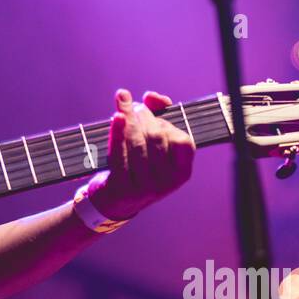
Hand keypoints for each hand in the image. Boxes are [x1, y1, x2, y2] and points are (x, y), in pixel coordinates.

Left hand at [89, 88, 194, 219]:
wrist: (115, 201)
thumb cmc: (138, 164)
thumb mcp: (154, 145)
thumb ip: (159, 115)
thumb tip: (152, 97)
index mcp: (182, 173)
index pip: (183, 141)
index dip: (167, 122)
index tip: (151, 112)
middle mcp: (166, 183)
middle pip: (156, 137)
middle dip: (143, 116)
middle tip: (132, 106)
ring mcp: (144, 188)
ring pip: (137, 143)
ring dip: (129, 118)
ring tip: (121, 105)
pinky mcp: (122, 188)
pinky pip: (119, 154)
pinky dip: (116, 132)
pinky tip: (117, 117)